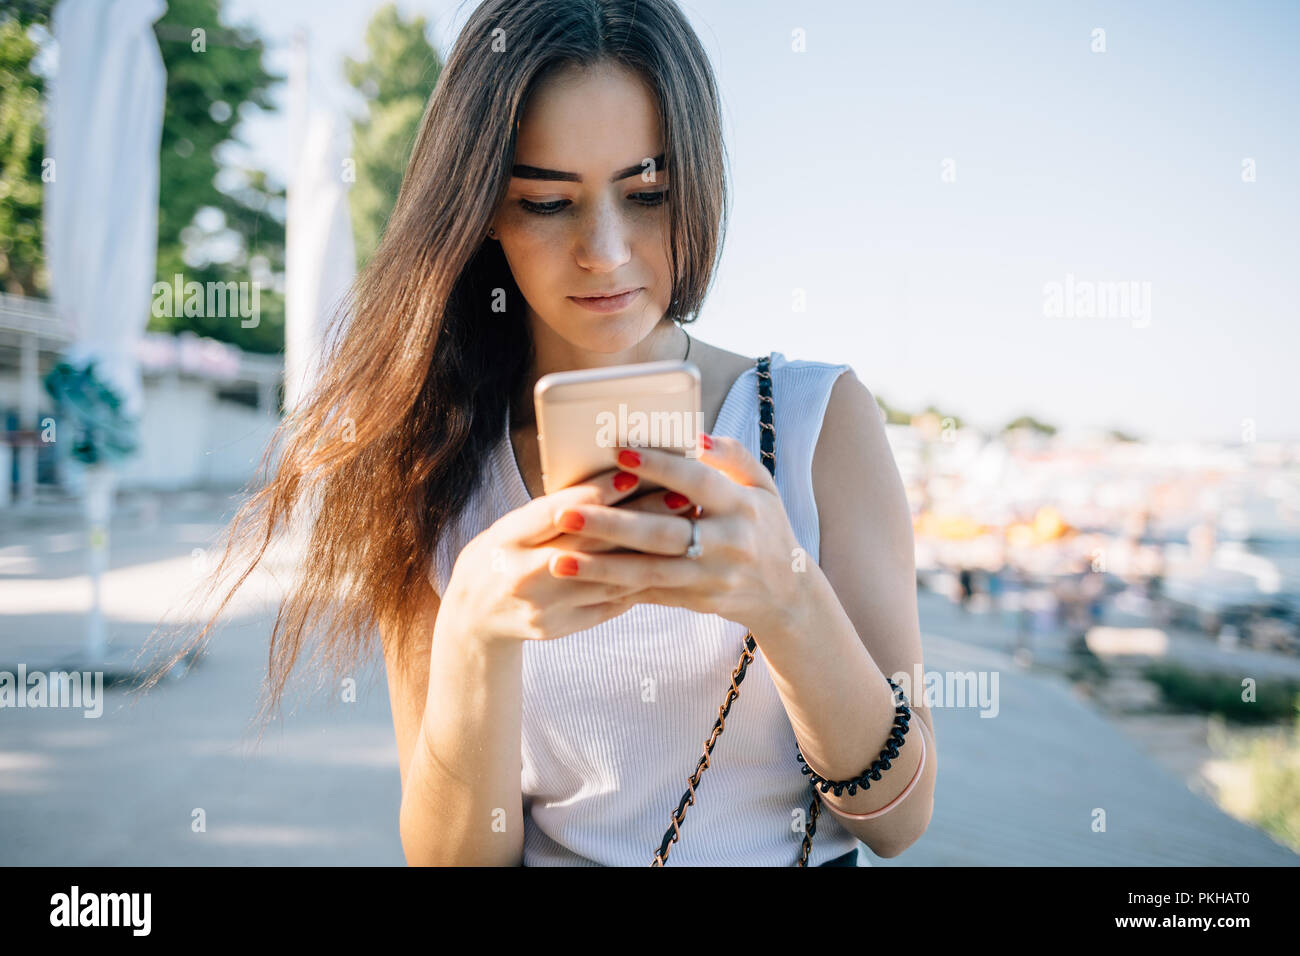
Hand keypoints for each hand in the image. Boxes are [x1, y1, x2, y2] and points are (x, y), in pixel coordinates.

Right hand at [439, 465, 671, 644]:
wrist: (472, 615)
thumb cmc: (500, 554)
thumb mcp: (512, 524)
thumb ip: (552, 508)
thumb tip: (611, 479)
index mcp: (507, 538)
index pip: (556, 513)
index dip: (595, 494)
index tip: (633, 474)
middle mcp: (523, 574)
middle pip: (590, 544)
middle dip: (640, 518)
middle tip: (679, 496)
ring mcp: (542, 606)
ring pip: (607, 578)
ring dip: (650, 553)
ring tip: (684, 529)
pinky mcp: (558, 628)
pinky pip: (608, 605)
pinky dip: (638, 584)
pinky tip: (666, 565)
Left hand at [541, 433, 805, 635]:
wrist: (786, 592)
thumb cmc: (764, 526)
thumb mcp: (762, 485)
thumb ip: (733, 456)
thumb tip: (697, 436)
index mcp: (742, 506)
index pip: (697, 481)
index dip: (659, 466)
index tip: (619, 452)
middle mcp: (728, 543)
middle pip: (663, 533)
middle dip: (611, 524)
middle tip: (565, 513)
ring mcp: (712, 577)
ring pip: (650, 572)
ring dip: (602, 566)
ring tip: (559, 558)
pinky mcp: (697, 600)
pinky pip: (651, 594)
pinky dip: (616, 587)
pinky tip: (582, 580)